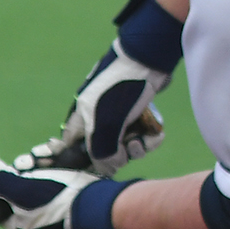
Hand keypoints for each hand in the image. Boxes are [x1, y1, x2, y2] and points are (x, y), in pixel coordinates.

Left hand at [0, 153, 97, 228]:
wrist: (97, 203)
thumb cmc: (56, 200)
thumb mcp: (20, 189)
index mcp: (21, 223)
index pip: (3, 198)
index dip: (6, 179)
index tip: (15, 170)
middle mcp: (37, 215)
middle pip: (23, 181)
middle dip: (29, 166)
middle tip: (35, 162)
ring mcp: (55, 203)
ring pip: (41, 173)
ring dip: (44, 160)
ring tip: (51, 157)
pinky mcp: (72, 191)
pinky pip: (58, 171)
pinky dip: (58, 160)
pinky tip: (60, 154)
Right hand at [19, 42, 166, 176]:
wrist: (150, 60)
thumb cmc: (123, 88)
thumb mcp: (107, 123)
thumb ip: (101, 151)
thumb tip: (108, 168)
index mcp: (82, 116)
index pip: (73, 147)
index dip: (84, 160)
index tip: (100, 167)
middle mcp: (98, 116)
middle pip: (103, 151)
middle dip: (118, 155)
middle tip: (127, 149)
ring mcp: (119, 115)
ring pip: (125, 145)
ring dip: (136, 148)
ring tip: (142, 139)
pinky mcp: (139, 113)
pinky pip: (141, 135)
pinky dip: (150, 138)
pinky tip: (156, 134)